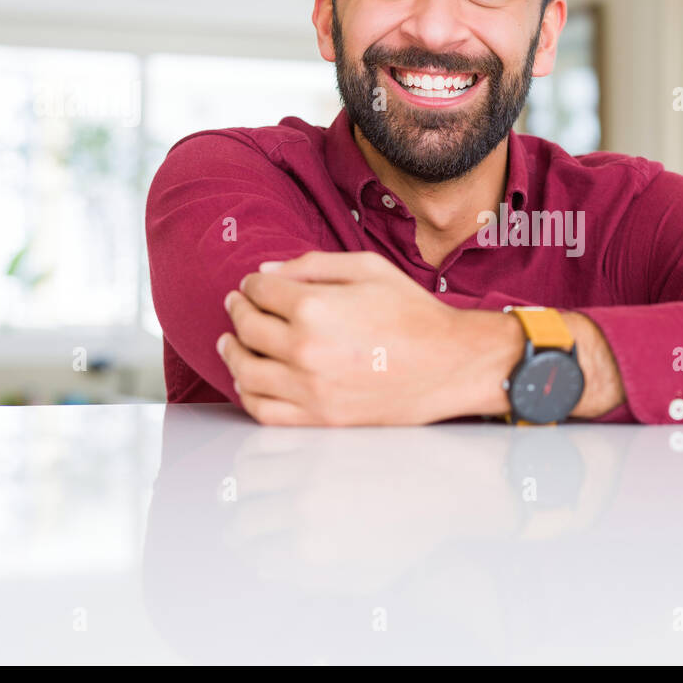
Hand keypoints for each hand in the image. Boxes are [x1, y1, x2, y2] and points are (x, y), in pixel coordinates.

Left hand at [217, 251, 522, 425]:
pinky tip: (249, 380)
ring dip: (232, 353)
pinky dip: (248, 394)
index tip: (254, 284)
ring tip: (231, 343)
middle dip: (237, 311)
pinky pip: (265, 410)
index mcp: (314, 307)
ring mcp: (310, 389)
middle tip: (236, 305)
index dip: (252, 284)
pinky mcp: (320, 418)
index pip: (259, 291)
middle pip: (247, 328)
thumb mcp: (369, 269)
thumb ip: (313, 264)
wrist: (451, 363)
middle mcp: (305, 350)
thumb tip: (266, 271)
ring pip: (246, 372)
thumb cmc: (414, 314)